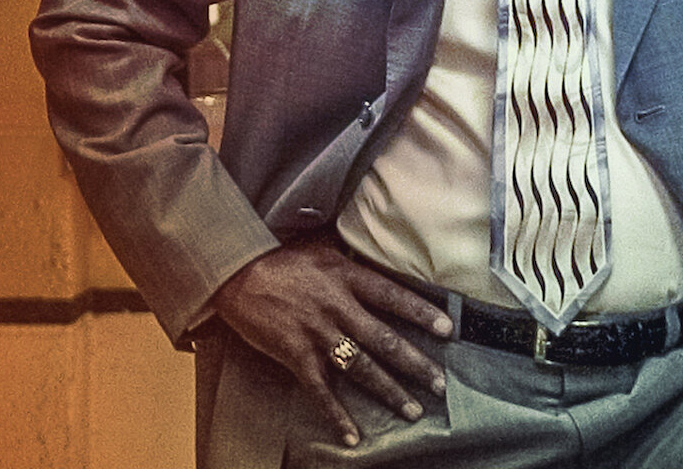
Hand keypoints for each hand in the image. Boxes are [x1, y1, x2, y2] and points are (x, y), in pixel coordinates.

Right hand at [206, 240, 452, 447]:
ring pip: (360, 367)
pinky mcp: (295, 354)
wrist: (235, 273)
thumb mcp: (319, 248)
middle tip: (439, 384)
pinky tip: (352, 435)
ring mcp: (316, 333)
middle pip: (384, 340)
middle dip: (415, 364)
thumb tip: (375, 252)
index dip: (421, 313)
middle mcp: (336, 306)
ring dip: (388, 391)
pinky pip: (320, 390)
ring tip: (411, 410)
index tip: (448, 329)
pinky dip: (336, 415)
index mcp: (345, 277)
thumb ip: (349, 257)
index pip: (392, 296)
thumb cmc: (278, 259)